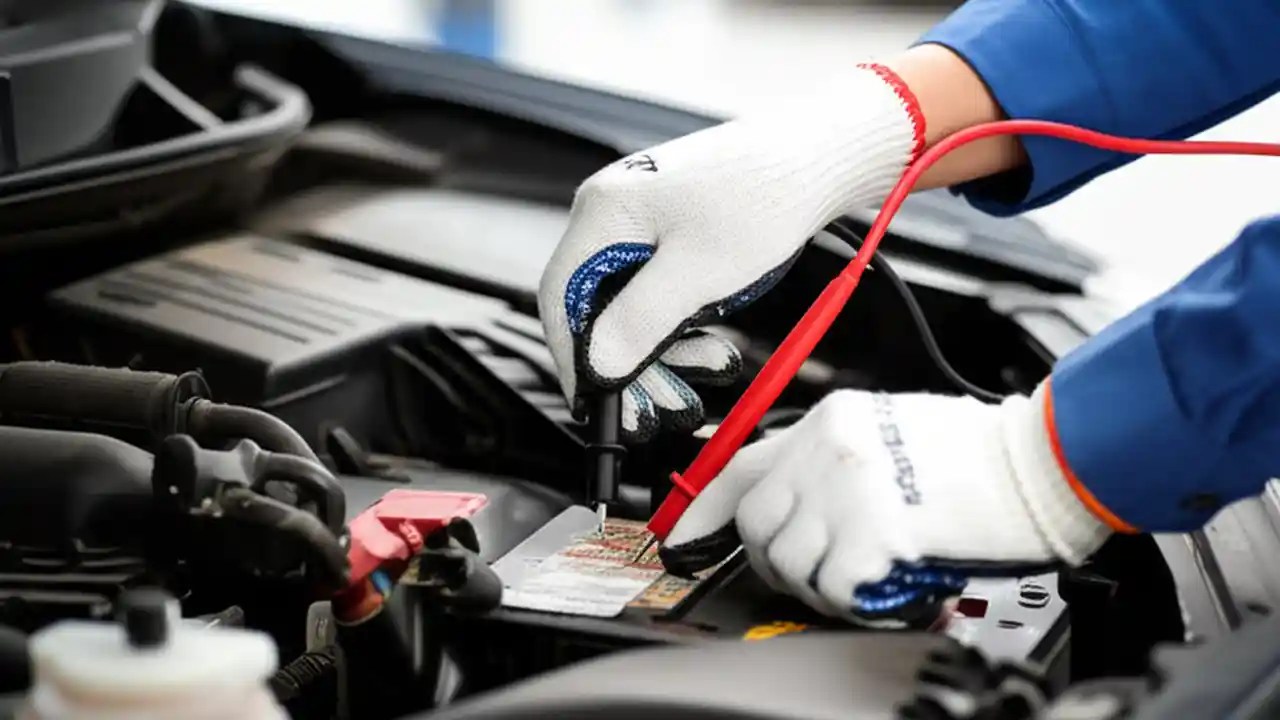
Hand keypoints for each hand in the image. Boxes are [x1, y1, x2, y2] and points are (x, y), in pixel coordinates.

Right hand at [537, 65, 922, 440]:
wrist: (822, 158)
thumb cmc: (765, 198)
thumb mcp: (699, 271)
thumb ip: (639, 320)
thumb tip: (596, 369)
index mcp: (606, 211)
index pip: (561, 298)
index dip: (574, 359)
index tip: (597, 405)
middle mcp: (614, 211)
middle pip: (595, 307)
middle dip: (629, 364)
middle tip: (660, 411)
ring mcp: (643, 220)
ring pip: (630, 306)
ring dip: (663, 353)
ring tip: (708, 374)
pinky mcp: (672, 230)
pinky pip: (658, 292)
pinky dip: (679, 328)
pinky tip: (712, 346)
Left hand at [660, 386, 1110, 627]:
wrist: (1041, 461)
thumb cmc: (982, 451)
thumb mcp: (891, 429)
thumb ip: (836, 458)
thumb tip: (801, 500)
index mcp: (829, 422)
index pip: (740, 464)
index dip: (705, 507)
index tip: (686, 533)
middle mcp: (826, 451)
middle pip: (756, 522)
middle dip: (774, 559)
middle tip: (815, 571)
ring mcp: (844, 491)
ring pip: (788, 560)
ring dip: (818, 584)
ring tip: (861, 578)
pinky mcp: (871, 533)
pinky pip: (832, 587)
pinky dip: (854, 600)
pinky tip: (886, 586)